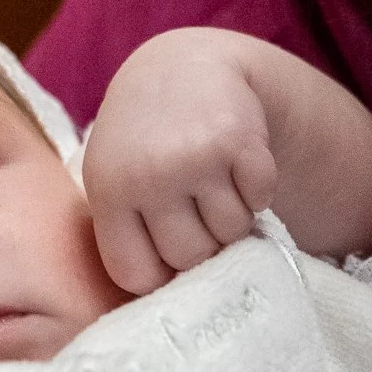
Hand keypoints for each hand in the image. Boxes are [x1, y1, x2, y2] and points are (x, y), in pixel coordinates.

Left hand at [81, 29, 279, 293]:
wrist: (182, 68)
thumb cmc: (145, 141)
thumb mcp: (116, 178)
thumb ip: (131, 233)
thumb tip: (171, 303)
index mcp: (109, 191)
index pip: (137, 274)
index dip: (159, 274)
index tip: (168, 255)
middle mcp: (148, 175)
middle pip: (190, 258)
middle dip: (201, 244)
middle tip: (196, 211)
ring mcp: (194, 157)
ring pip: (231, 232)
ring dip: (232, 216)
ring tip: (213, 183)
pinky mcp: (239, 142)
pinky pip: (261, 198)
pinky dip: (258, 189)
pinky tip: (236, 164)